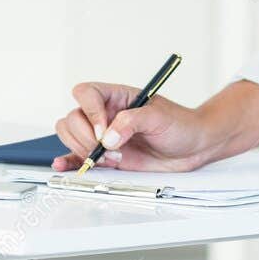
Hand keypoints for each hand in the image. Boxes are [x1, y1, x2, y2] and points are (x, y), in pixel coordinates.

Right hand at [51, 82, 221, 172]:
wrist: (192, 147)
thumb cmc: (179, 124)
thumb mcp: (158, 117)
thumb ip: (131, 122)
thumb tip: (108, 137)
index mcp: (117, 96)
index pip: (87, 93)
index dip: (90, 111)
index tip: (104, 130)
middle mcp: (105, 114)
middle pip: (73, 118)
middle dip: (85, 137)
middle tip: (108, 150)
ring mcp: (103, 135)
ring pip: (71, 135)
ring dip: (83, 150)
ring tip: (111, 159)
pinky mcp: (105, 155)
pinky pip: (77, 156)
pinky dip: (69, 161)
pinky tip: (65, 166)